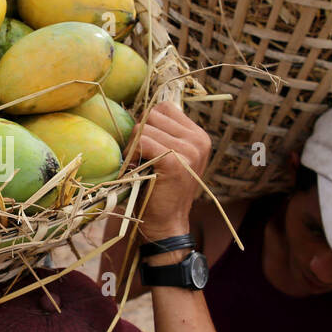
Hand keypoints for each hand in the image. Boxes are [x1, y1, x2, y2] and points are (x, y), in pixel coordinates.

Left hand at [131, 101, 211, 240]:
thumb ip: (165, 134)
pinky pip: (142, 141)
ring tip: (139, 165)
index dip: (149, 123)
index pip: (165, 108)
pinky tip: (136, 170)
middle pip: (153, 114)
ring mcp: (189, 150)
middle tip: (139, 157)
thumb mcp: (172, 157)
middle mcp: (198, 140)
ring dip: (133, 145)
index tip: (146, 146)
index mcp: (199, 136)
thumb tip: (142, 111)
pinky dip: (132, 154)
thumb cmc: (161, 190)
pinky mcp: (174, 161)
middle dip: (139, 133)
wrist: (167, 224)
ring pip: (144, 126)